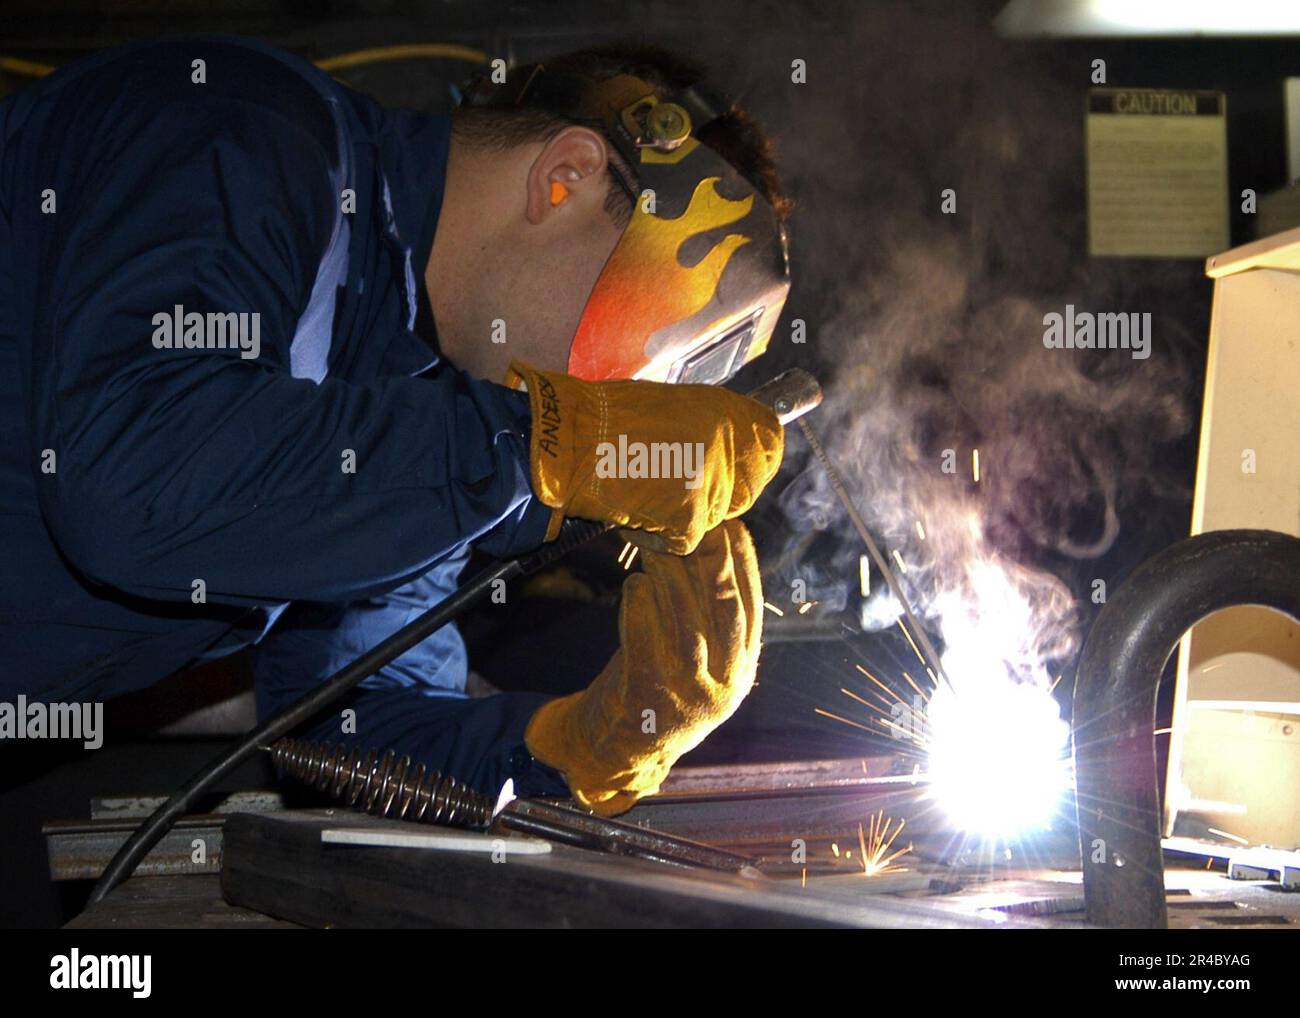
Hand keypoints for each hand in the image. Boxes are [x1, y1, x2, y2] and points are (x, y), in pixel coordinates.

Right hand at [508, 361, 782, 554]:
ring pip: (709, 518)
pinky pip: (680, 540)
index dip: (753, 460)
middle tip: (667, 485)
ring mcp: (710, 481)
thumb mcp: (665, 405)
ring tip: (640, 492)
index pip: (768, 440)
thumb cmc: (601, 419)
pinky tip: (629, 510)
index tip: (739, 469)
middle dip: (710, 496)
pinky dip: (654, 535)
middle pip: (740, 490)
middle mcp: (726, 442)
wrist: (566, 439)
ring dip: (678, 516)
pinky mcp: (689, 517)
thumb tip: (716, 447)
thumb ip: (700, 426)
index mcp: (724, 408)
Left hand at [524, 519, 762, 814]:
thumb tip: (711, 547)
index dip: (746, 567)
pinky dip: (640, 608)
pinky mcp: (647, 699)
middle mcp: (722, 689)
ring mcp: (686, 698)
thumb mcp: (698, 659)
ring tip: (660, 550)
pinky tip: (635, 583)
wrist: (621, 750)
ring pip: (687, 628)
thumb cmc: (659, 688)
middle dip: (717, 566)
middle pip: (726, 617)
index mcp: (741, 674)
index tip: (735, 529)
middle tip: (704, 528)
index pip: (752, 613)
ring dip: (673, 581)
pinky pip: (645, 644)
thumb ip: (708, 616)